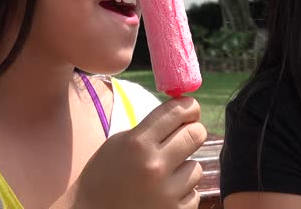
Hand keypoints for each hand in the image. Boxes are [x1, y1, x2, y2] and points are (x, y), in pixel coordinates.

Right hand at [67, 97, 206, 208]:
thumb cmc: (104, 175)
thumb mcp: (120, 142)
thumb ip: (150, 128)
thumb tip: (184, 112)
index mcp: (138, 143)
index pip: (177, 112)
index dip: (188, 107)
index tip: (190, 109)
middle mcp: (155, 166)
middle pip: (196, 134)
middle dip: (193, 132)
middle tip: (185, 137)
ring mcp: (167, 193)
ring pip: (196, 167)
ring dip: (184, 168)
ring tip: (163, 175)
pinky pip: (193, 193)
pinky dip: (182, 193)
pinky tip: (163, 194)